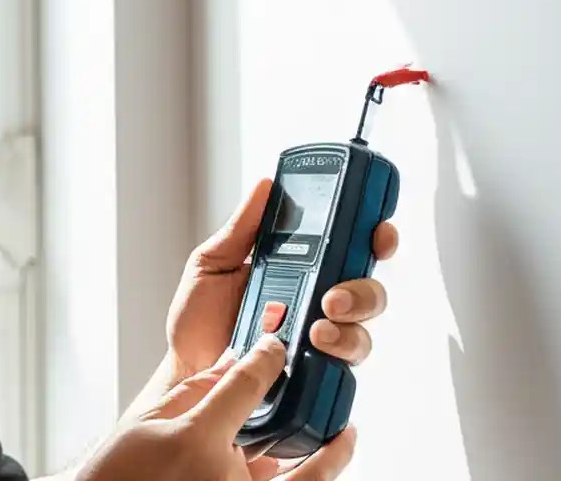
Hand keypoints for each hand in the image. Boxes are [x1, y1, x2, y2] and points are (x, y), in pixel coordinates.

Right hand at [77, 335, 356, 480]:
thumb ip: (192, 391)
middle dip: (317, 421)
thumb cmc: (115, 476)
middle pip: (293, 440)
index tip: (274, 349)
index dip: (266, 359)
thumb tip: (229, 367)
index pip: (248, 386)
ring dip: (329, 463)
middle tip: (336, 413)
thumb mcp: (145, 422)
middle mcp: (225, 478)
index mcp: (197, 442)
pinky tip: (311, 471)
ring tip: (342, 442)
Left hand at [165, 178, 398, 381]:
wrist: (183, 368)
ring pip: (361, 332)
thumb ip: (240, 228)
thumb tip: (266, 186)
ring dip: (348, 328)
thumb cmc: (197, 318)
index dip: (374, 235)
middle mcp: (316, 302)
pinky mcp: (311, 373)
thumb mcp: (212, 263)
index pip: (349, 247)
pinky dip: (335, 360)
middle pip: (368, 290)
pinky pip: (341, 369)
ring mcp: (317, 339)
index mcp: (299, 268)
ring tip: (317, 328)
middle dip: (364, 290)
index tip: (378, 231)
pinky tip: (314, 354)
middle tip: (334, 296)